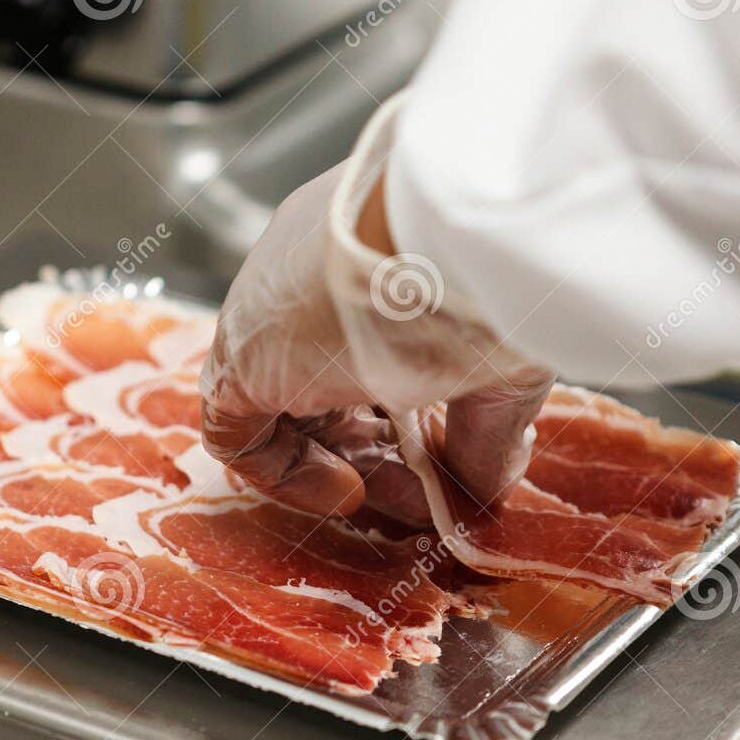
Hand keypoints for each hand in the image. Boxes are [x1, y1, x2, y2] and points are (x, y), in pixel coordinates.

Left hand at [199, 159, 553, 523]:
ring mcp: (268, 309)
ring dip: (347, 462)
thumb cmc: (488, 280)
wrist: (449, 238)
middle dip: (381, 446)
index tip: (448, 447)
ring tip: (402, 500)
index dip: (408, 407)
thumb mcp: (501, 360)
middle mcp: (309, 271)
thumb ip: (486, 429)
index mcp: (366, 245)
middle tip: (429, 491)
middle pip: (327, 375)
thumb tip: (486, 486)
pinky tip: (349, 489)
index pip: (366, 335)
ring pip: (287, 404)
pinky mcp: (239, 354)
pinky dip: (288, 473)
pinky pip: (239, 428)